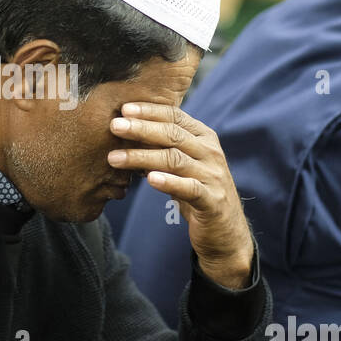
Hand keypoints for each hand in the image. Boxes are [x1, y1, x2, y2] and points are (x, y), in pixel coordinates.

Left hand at [108, 102, 254, 289]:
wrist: (226, 232)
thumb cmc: (196, 192)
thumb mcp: (181, 166)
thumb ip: (161, 148)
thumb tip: (125, 133)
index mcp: (203, 138)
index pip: (175, 116)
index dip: (149, 111)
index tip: (124, 108)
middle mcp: (211, 152)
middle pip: (173, 134)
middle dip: (141, 128)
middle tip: (114, 126)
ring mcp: (213, 176)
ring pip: (175, 160)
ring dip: (142, 157)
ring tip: (115, 158)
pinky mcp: (213, 201)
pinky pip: (190, 189)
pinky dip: (169, 182)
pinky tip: (150, 179)